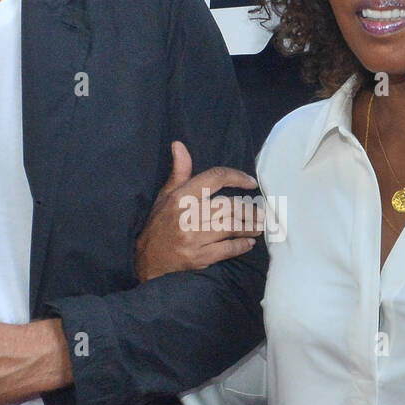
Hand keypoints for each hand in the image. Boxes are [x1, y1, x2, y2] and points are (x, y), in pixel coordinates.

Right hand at [135, 141, 260, 281]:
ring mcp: (192, 238)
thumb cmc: (159, 225)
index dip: (236, 177)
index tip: (251, 182)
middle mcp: (187, 215)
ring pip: (230, 227)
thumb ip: (179, 172)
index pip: (214, 178)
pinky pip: (227, 249)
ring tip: (259, 225)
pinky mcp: (197, 257)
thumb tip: (179, 145)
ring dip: (249, 226)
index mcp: (180, 197)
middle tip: (260, 211)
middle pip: (228, 206)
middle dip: (248, 209)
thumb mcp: (165, 196)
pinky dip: (241, 245)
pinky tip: (248, 243)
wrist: (144, 260)